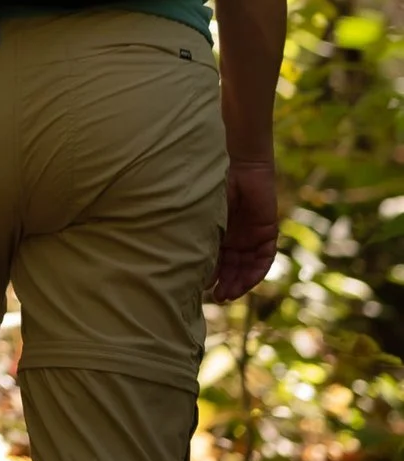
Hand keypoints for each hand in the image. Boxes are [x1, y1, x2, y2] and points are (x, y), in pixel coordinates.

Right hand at [211, 158, 279, 301]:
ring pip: (246, 267)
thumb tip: (193, 266)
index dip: (209, 275)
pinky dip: (255, 272)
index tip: (201, 288)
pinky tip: (247, 282)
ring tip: (229, 294)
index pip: (213, 260)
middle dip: (225, 284)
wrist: (237, 163)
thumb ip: (202, 238)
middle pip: (230, 267)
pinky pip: (263, 259)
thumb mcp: (204, 215)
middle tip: (218, 297)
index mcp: (215, 232)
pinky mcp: (267, 234)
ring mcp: (250, 237)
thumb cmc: (211, 185)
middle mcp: (233, 238)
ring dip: (239, 282)